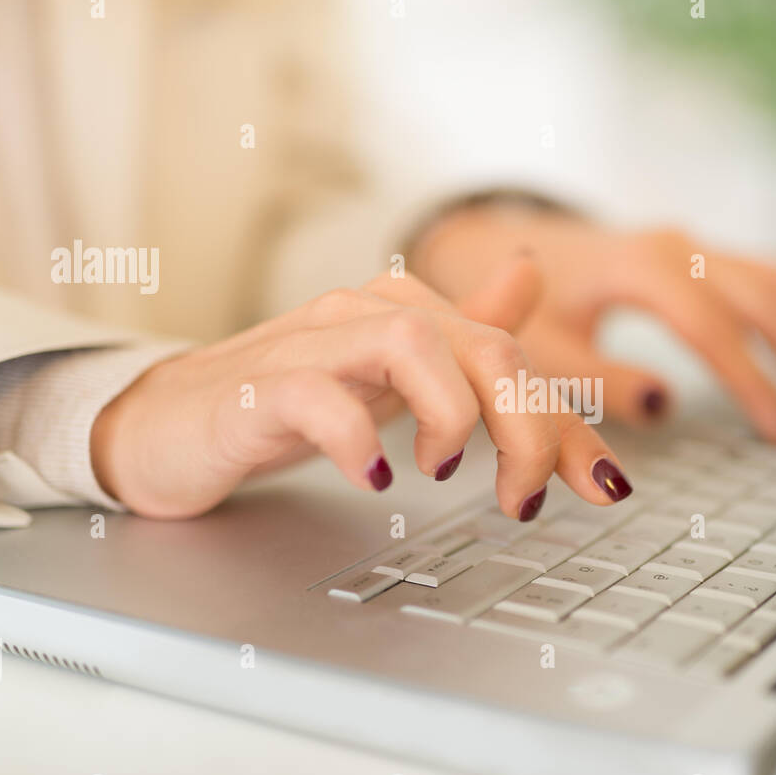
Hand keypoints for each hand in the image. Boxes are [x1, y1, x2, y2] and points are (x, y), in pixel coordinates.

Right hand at [91, 258, 632, 519]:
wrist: (169, 422)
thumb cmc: (287, 402)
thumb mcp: (394, 373)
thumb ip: (465, 331)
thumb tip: (530, 276)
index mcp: (411, 314)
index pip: (517, 359)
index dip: (571, 426)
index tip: (606, 488)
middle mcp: (368, 315)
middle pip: (485, 348)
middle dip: (531, 429)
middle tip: (524, 498)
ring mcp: (312, 347)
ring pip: (413, 345)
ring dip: (452, 417)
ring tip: (445, 472)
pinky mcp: (259, 390)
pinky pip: (320, 398)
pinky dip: (358, 440)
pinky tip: (375, 479)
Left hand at [411, 204, 775, 444]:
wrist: (502, 247)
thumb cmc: (522, 309)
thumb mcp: (541, 350)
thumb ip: (597, 378)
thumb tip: (663, 405)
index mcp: (638, 270)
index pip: (712, 328)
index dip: (753, 383)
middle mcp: (678, 249)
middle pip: (768, 298)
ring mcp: (696, 249)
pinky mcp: (704, 258)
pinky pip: (769, 284)